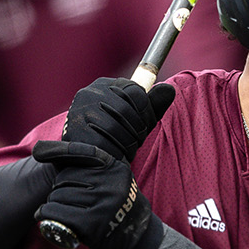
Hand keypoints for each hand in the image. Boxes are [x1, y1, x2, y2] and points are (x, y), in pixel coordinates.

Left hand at [32, 140, 164, 248]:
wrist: (141, 239)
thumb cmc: (118, 206)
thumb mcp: (113, 180)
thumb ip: (90, 166)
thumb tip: (42, 150)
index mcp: (114, 168)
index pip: (80, 153)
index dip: (57, 152)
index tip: (38, 151)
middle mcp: (110, 183)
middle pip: (64, 178)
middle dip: (58, 189)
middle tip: (66, 201)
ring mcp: (102, 203)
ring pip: (58, 196)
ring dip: (52, 204)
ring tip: (62, 211)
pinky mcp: (93, 224)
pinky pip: (57, 214)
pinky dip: (47, 215)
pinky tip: (45, 218)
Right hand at [62, 77, 176, 161]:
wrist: (84, 163)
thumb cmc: (113, 138)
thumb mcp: (136, 119)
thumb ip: (153, 106)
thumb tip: (169, 89)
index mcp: (104, 85)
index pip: (137, 91)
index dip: (147, 111)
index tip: (145, 125)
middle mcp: (90, 93)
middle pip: (130, 107)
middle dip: (139, 128)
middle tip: (137, 140)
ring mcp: (82, 110)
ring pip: (120, 122)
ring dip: (130, 141)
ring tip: (126, 149)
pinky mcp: (78, 129)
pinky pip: (109, 138)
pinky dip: (118, 149)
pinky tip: (117, 155)